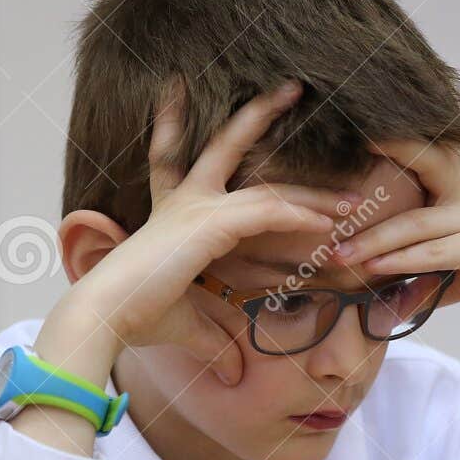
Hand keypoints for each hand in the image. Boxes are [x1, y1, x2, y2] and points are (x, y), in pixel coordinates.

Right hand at [45, 80, 360, 386]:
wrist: (105, 315)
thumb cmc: (135, 316)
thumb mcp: (187, 324)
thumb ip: (217, 340)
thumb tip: (238, 373)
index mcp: (171, 211)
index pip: (171, 158)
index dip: (170, 124)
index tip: (171, 89)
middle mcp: (184, 199)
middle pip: (226, 141)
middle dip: (259, 112)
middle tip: (292, 86)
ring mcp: (197, 207)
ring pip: (268, 188)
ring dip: (314, 194)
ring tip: (353, 197)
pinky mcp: (210, 224)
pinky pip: (268, 213)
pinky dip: (300, 219)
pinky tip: (328, 227)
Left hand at [335, 140, 459, 351]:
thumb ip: (425, 285)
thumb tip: (386, 306)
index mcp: (459, 196)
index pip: (419, 159)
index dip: (387, 143)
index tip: (346, 138)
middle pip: (409, 185)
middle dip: (365, 198)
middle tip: (317, 210)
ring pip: (418, 224)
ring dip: (374, 241)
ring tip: (337, 255)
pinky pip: (440, 252)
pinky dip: (406, 261)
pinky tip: (378, 268)